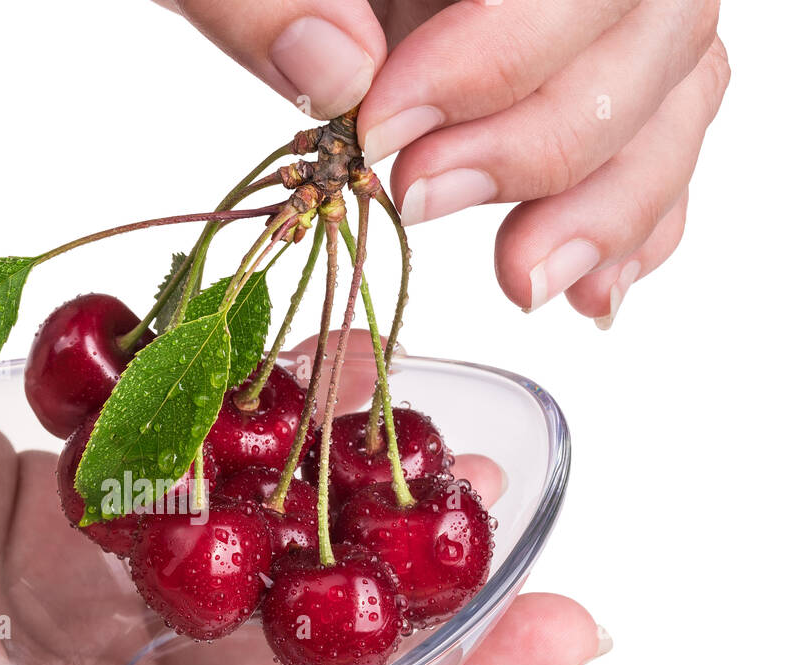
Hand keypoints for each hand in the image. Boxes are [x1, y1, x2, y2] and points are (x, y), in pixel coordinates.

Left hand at [161, 0, 728, 323]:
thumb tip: (335, 73)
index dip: (504, 53)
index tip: (389, 128)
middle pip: (656, 29)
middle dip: (547, 138)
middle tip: (422, 197)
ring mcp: (602, 11)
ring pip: (678, 91)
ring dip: (607, 205)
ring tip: (519, 280)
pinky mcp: (592, 73)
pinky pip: (662, 138)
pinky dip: (633, 221)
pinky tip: (581, 288)